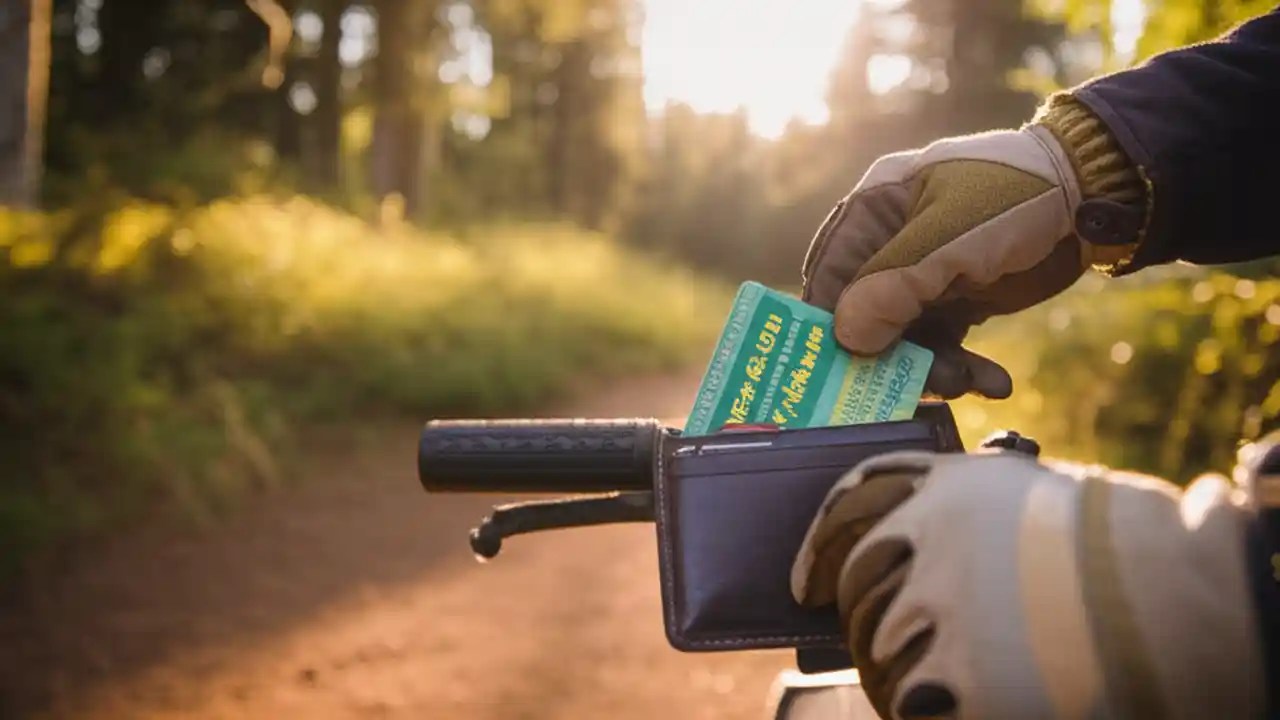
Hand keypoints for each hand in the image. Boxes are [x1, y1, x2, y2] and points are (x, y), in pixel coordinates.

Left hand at [790, 451, 1263, 719]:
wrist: (1172, 600)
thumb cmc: (1101, 544)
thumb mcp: (1020, 492)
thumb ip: (953, 505)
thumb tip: (896, 545)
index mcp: (942, 487)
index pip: (848, 505)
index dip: (816, 546)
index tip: (803, 582)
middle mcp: (927, 539)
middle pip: (858, 580)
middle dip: (857, 611)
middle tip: (865, 632)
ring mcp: (937, 607)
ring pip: (875, 640)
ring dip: (893, 660)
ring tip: (927, 670)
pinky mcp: (956, 673)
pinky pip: (907, 696)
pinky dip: (919, 703)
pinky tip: (943, 701)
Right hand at [800, 123, 1086, 398]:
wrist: (1094, 196)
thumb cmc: (1014, 198)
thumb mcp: (949, 239)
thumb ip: (892, 286)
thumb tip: (845, 338)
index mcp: (872, 210)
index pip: (829, 277)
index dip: (830, 328)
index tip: (838, 376)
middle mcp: (889, 244)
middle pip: (866, 316)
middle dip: (890, 358)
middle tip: (919, 389)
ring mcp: (925, 274)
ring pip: (907, 339)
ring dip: (934, 370)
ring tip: (969, 383)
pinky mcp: (958, 298)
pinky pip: (945, 343)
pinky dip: (965, 367)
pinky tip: (994, 383)